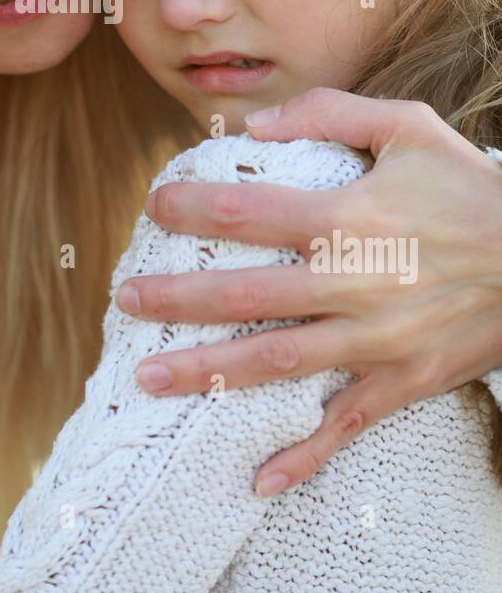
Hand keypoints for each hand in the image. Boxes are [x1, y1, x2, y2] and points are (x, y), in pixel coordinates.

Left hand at [117, 88, 501, 496]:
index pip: (245, 212)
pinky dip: (302, 457)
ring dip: (208, 374)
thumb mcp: (408, 126)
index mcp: (349, 215)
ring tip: (148, 379)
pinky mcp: (401, 381)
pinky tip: (256, 480)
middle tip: (124, 301)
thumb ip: (328, 112)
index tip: (153, 207)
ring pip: (275, 363)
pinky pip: (344, 426)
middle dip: (176, 300)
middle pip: (244, 294)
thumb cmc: (469, 187)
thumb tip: (253, 126)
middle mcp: (353, 281)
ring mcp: (375, 339)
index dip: (190, 208)